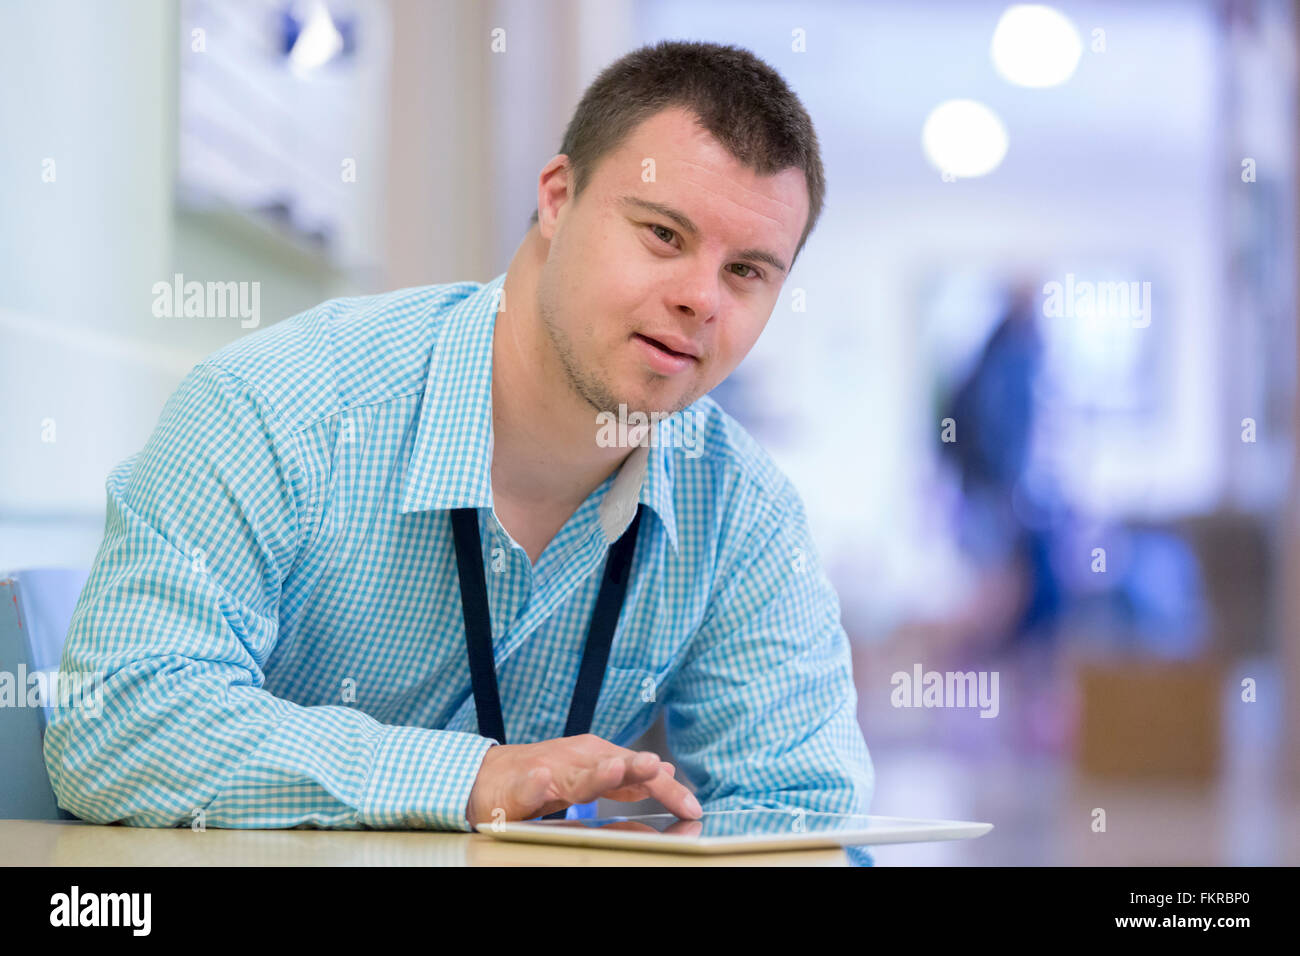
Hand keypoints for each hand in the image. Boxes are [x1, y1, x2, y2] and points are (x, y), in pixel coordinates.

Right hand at [465, 733, 702, 827]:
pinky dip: (533, 784)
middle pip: (612, 768)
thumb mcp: (588, 779)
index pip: (638, 772)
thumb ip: (626, 780)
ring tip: (615, 770)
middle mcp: (575, 762)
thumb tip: (666, 774)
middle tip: (656, 767)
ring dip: (595, 773)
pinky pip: (525, 788)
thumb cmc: (540, 777)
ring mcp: (545, 772)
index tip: (693, 808)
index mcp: (595, 760)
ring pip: (574, 775)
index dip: (665, 788)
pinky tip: (541, 780)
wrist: (483, 778)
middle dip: (635, 768)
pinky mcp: (514, 790)